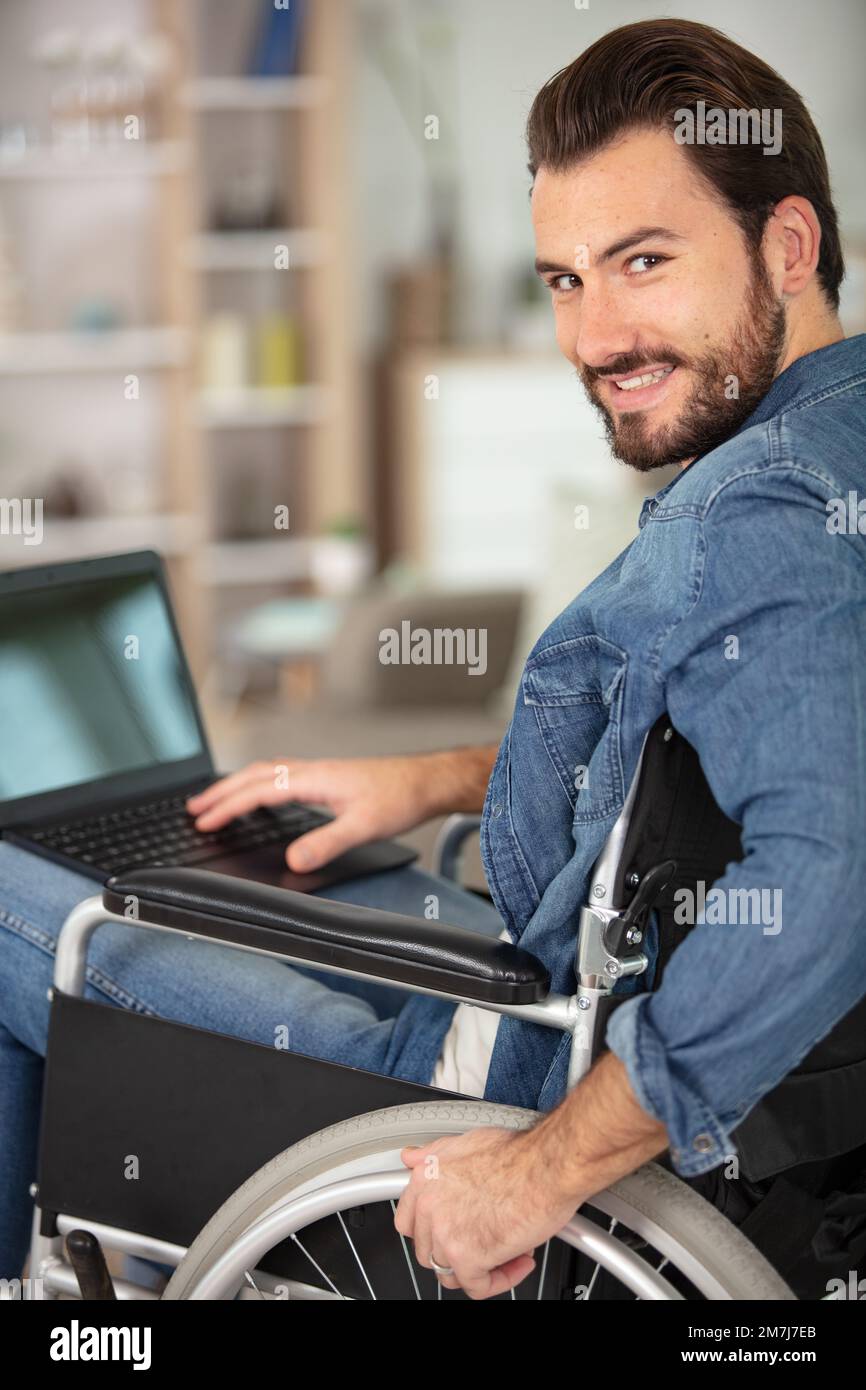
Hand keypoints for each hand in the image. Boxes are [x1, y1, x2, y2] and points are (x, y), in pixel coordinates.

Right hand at [186, 754, 434, 871]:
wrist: (425, 781)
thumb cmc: (399, 797)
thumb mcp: (364, 827)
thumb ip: (327, 843)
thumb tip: (294, 861)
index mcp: (313, 778)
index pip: (258, 791)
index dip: (228, 808)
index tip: (204, 822)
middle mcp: (312, 770)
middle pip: (254, 775)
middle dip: (220, 792)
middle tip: (193, 808)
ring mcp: (319, 772)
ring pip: (265, 772)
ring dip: (237, 785)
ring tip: (215, 801)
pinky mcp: (327, 777)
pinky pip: (280, 775)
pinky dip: (258, 784)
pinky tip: (261, 796)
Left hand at [394, 1125, 580, 1299]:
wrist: (547, 1165)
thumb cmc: (518, 1154)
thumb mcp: (465, 1141)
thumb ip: (433, 1153)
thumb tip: (411, 1158)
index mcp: (425, 1180)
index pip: (408, 1222)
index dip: (432, 1232)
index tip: (454, 1232)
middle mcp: (428, 1207)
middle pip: (430, 1251)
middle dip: (460, 1251)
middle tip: (488, 1240)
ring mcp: (445, 1233)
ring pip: (452, 1272)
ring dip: (482, 1267)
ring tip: (509, 1250)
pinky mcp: (467, 1258)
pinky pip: (477, 1287)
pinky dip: (501, 1279)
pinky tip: (520, 1260)